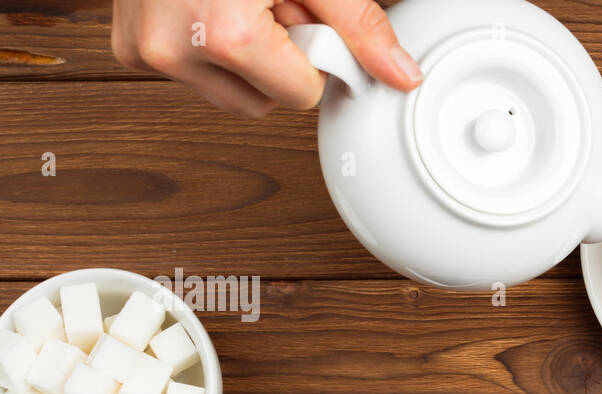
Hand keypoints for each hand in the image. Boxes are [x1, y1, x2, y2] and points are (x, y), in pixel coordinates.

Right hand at [111, 0, 423, 117]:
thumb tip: (400, 74)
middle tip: (266, 1)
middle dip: (275, 59)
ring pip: (227, 94)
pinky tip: (206, 3)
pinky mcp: (128, 49)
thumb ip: (360, 25)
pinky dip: (204, 46)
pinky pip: (190, 73)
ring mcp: (146, 52)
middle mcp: (174, 51)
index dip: (310, 53)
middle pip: (263, 102)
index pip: (301, 94)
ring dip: (242, 56)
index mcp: (224, 35)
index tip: (299, 12)